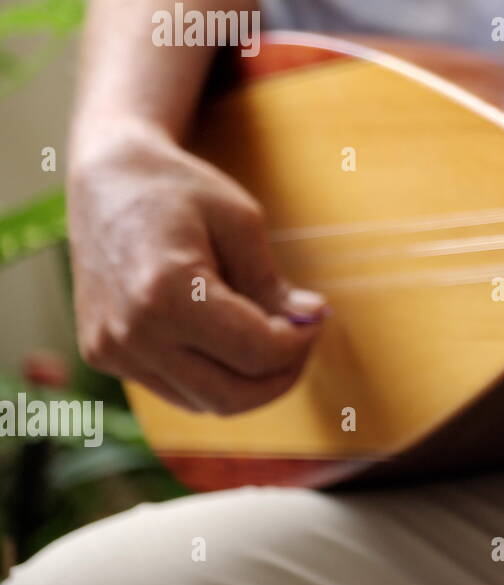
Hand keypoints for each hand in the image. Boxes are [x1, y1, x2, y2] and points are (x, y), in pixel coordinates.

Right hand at [67, 118, 326, 413]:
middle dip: (282, 375)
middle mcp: (130, 333)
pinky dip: (217, 377)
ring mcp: (112, 351)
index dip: (301, 343)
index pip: (255, 352)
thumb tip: (311, 320)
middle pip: (231, 396)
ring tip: (273, 337)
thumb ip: (272, 282)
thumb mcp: (240, 221)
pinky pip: (178, 390)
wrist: (106, 181)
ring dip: (251, 383)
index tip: (316, 316)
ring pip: (205, 404)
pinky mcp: (105, 357)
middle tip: (304, 338)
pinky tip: (233, 339)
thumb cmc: (178, 191)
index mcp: (164, 293)